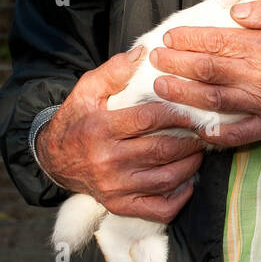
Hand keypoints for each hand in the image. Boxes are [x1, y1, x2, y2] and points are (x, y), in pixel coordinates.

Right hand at [36, 46, 204, 222]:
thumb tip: (144, 52)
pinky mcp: (118, 205)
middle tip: (206, 129)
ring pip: (164, 179)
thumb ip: (115, 70)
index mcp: (100, 129)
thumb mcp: (87, 89)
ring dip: (190, 165)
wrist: (53, 158)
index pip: (149, 120)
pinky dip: (178, 199)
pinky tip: (188, 182)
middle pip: (161, 150)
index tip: (196, 108)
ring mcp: (114, 186)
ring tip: (201, 150)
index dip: (178, 113)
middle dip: (190, 139)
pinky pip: (156, 209)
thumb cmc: (77, 119)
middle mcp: (107, 161)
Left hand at [148, 0, 260, 146]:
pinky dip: (217, 134)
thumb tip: (239, 11)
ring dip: (184, 95)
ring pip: (214, 102)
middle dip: (177, 65)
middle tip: (155, 60)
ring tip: (163, 88)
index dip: (189, 40)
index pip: (217, 44)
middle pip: (207, 72)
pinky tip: (200, 129)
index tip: (170, 36)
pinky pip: (240, 134)